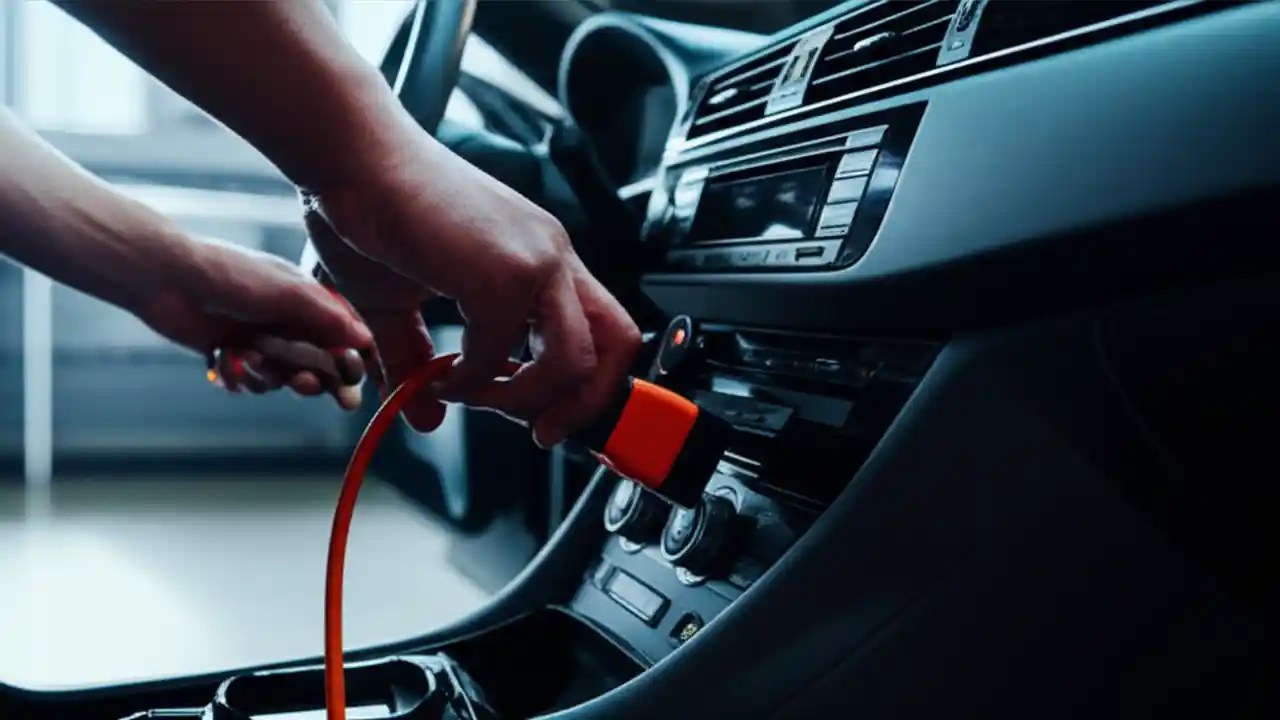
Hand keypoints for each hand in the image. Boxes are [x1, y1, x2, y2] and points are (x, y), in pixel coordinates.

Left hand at [139, 236, 371, 410]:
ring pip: (283, 379)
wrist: (167, 278)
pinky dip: (242, 377)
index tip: (348, 382)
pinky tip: (227, 359)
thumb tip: (366, 340)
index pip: (345, 340)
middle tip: (302, 382)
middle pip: (319, 367)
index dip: (350, 364)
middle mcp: (291, 323)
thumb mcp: (288, 292)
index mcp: (310, 303)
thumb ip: (329, 317)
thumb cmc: (230, 274)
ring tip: (248, 355)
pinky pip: (254, 382)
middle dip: (310, 378)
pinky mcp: (237, 354)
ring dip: (268, 375)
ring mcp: (264, 340)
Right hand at [303, 129, 640, 445]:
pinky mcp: (500, 272)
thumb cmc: (370, 211)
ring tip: (469, 393)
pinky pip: (500, 353)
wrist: (348, 157)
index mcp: (540, 258)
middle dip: (585, 403)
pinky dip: (470, 380)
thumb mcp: (396, 303)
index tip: (543, 419)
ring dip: (522, 398)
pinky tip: (440, 374)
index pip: (605, 329)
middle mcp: (550, 256)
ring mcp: (533, 261)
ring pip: (573, 361)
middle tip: (540, 431)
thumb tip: (425, 415)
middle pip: (618, 344)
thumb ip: (415, 359)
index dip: (588, 385)